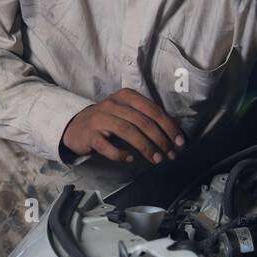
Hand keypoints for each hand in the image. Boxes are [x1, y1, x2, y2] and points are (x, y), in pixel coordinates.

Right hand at [61, 88, 184, 164]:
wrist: (76, 127)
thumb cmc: (108, 120)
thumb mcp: (127, 112)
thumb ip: (146, 117)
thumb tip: (174, 132)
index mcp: (126, 96)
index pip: (152, 110)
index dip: (168, 126)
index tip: (179, 142)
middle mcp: (113, 104)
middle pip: (142, 121)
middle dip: (160, 139)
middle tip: (170, 154)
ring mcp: (100, 119)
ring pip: (127, 131)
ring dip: (145, 147)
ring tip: (157, 159)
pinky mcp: (90, 135)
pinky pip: (107, 146)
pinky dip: (120, 154)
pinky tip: (130, 159)